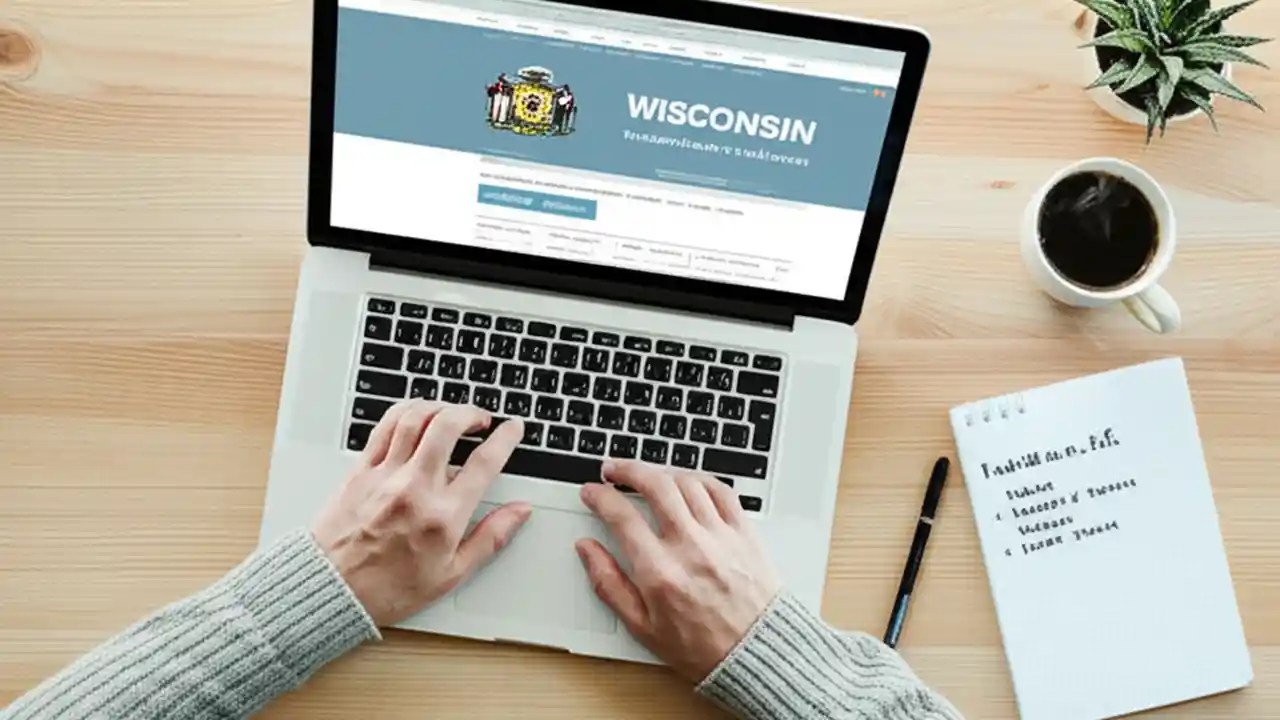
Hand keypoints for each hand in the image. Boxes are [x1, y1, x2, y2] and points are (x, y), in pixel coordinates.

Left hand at [312, 400, 530, 625]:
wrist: (333, 591)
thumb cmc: (389, 588)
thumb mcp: (452, 573)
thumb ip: (491, 538)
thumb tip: (520, 512)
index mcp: (444, 515)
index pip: (484, 462)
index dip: (505, 438)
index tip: (513, 428)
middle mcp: (415, 488)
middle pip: (448, 426)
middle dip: (471, 413)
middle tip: (481, 418)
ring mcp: (386, 475)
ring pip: (415, 418)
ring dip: (439, 407)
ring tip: (450, 413)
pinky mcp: (360, 471)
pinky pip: (384, 427)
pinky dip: (405, 412)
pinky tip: (415, 415)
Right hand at [575, 461, 779, 681]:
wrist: (755, 654)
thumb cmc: (701, 647)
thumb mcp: (642, 627)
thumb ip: (609, 584)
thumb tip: (587, 550)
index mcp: (660, 572)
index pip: (621, 516)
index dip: (600, 496)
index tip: (593, 492)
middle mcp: (690, 547)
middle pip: (655, 485)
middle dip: (628, 470)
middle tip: (615, 471)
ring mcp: (720, 536)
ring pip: (687, 482)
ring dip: (662, 472)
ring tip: (649, 477)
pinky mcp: (744, 533)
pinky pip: (721, 491)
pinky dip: (700, 479)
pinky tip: (688, 483)